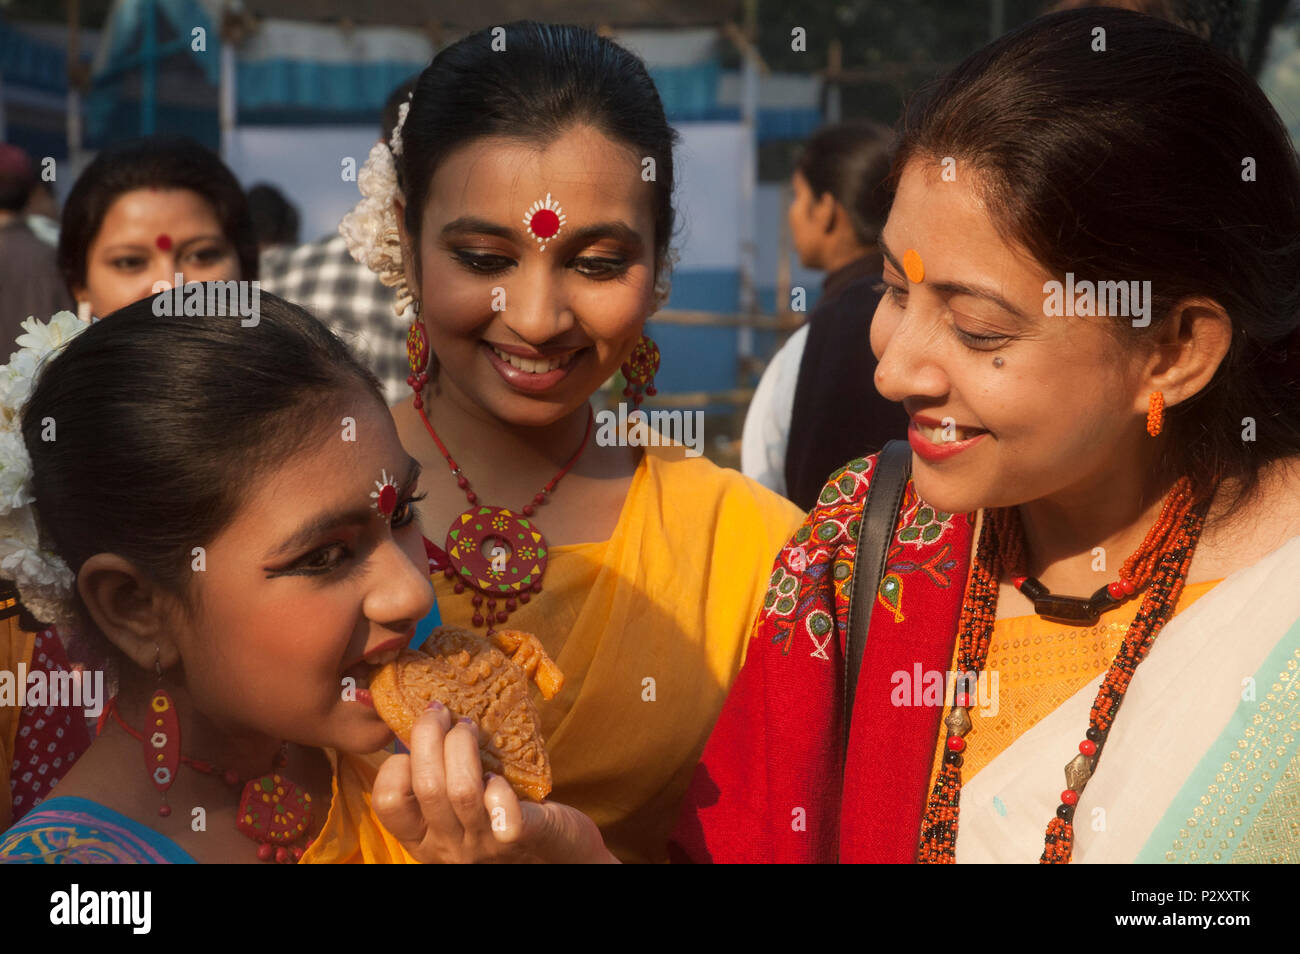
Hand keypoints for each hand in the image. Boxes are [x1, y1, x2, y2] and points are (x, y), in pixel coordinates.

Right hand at [371, 702, 617, 863]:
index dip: (395, 765)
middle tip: (441, 711)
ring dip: (462, 746)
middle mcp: (448, 845)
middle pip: (426, 787)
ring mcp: (483, 844)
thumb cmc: (500, 821)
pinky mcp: (519, 836)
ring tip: (469, 725)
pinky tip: (499, 775)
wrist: (557, 858)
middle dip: (429, 736)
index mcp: (424, 838)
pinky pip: (502, 811)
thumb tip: (421, 719)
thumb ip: (438, 780)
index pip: (388, 803)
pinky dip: (498, 787)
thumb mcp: (457, 811)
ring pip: (461, 791)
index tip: (416, 738)